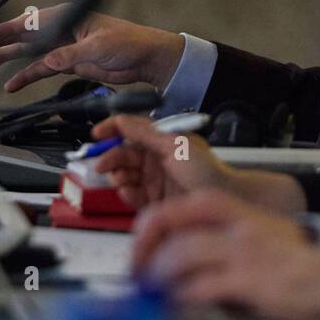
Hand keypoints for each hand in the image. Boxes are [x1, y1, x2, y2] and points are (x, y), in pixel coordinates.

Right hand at [0, 5, 185, 92]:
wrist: (148, 59)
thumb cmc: (130, 42)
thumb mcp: (98, 47)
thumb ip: (70, 55)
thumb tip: (48, 62)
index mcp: (66, 17)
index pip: (26, 22)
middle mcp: (60, 29)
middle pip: (20, 36)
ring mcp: (63, 47)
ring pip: (27, 53)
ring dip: (6, 60)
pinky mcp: (69, 63)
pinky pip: (41, 69)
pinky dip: (26, 76)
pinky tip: (12, 85)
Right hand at [93, 114, 305, 212]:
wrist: (223, 200)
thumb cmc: (207, 170)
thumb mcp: (175, 145)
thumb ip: (146, 133)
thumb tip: (122, 119)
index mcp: (163, 140)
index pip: (131, 129)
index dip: (112, 129)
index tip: (96, 133)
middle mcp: (156, 157)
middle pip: (123, 153)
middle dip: (110, 157)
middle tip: (102, 164)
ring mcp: (154, 179)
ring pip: (123, 174)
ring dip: (117, 176)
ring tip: (121, 180)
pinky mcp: (153, 199)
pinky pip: (130, 194)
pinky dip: (126, 193)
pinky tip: (129, 192)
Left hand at [132, 189, 319, 319]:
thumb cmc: (300, 265)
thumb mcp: (260, 241)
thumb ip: (224, 245)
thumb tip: (185, 267)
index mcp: (240, 212)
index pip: (181, 207)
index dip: (151, 228)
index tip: (140, 250)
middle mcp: (238, 225)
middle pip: (172, 222)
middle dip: (144, 249)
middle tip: (137, 273)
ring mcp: (243, 251)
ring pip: (180, 253)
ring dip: (158, 275)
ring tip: (152, 292)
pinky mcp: (249, 279)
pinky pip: (200, 285)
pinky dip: (181, 296)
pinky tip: (178, 304)